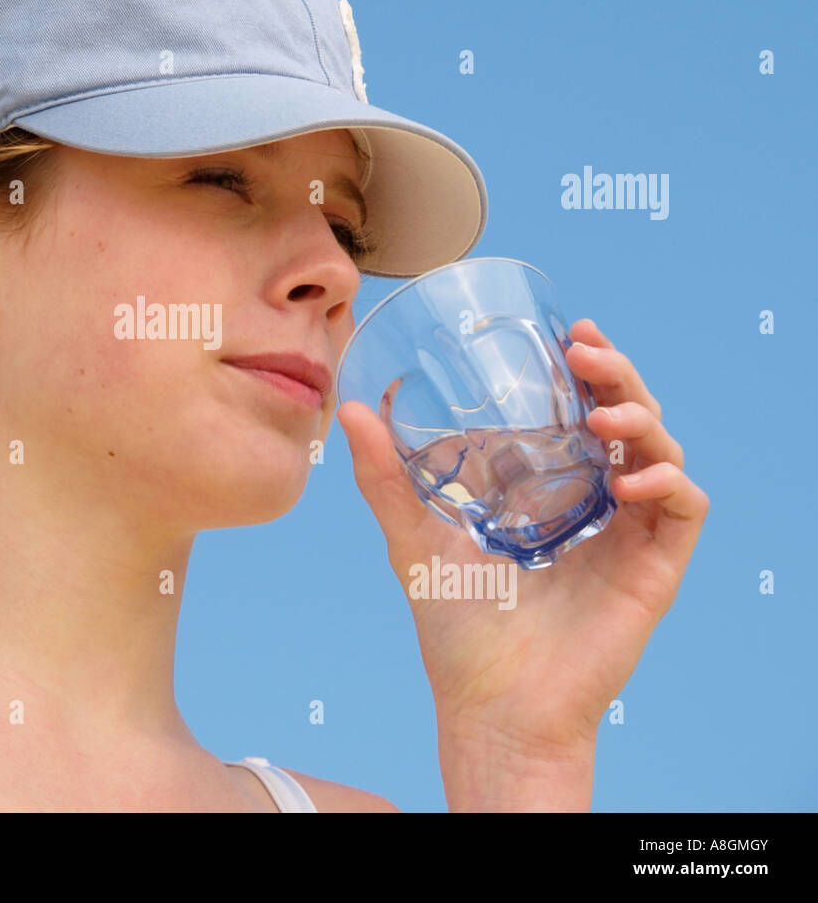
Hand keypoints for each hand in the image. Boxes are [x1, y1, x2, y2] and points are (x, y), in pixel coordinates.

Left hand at [336, 317, 710, 761]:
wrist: (490, 705)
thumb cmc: (457, 630)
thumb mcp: (415, 540)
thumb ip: (385, 479)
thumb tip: (353, 410)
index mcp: (552, 490)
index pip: (581, 411)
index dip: (587, 367)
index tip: (570, 333)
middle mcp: (595, 504)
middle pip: (627, 418)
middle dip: (618, 375)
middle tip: (587, 351)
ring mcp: (627, 536)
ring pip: (661, 451)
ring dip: (641, 419)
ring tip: (602, 415)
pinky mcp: (653, 571)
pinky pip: (685, 510)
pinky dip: (670, 482)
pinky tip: (633, 478)